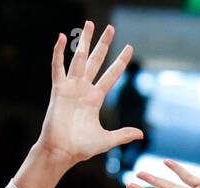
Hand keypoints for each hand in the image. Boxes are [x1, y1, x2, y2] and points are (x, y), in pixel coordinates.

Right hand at [36, 22, 141, 168]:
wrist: (62, 152)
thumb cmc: (81, 148)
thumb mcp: (106, 140)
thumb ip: (122, 134)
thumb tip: (140, 134)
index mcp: (95, 99)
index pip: (111, 75)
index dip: (120, 62)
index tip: (129, 48)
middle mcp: (84, 89)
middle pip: (96, 61)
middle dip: (103, 44)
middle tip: (111, 28)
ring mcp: (71, 87)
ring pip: (79, 59)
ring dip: (84, 41)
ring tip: (89, 24)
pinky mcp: (58, 90)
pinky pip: (58, 67)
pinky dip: (58, 53)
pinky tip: (60, 38)